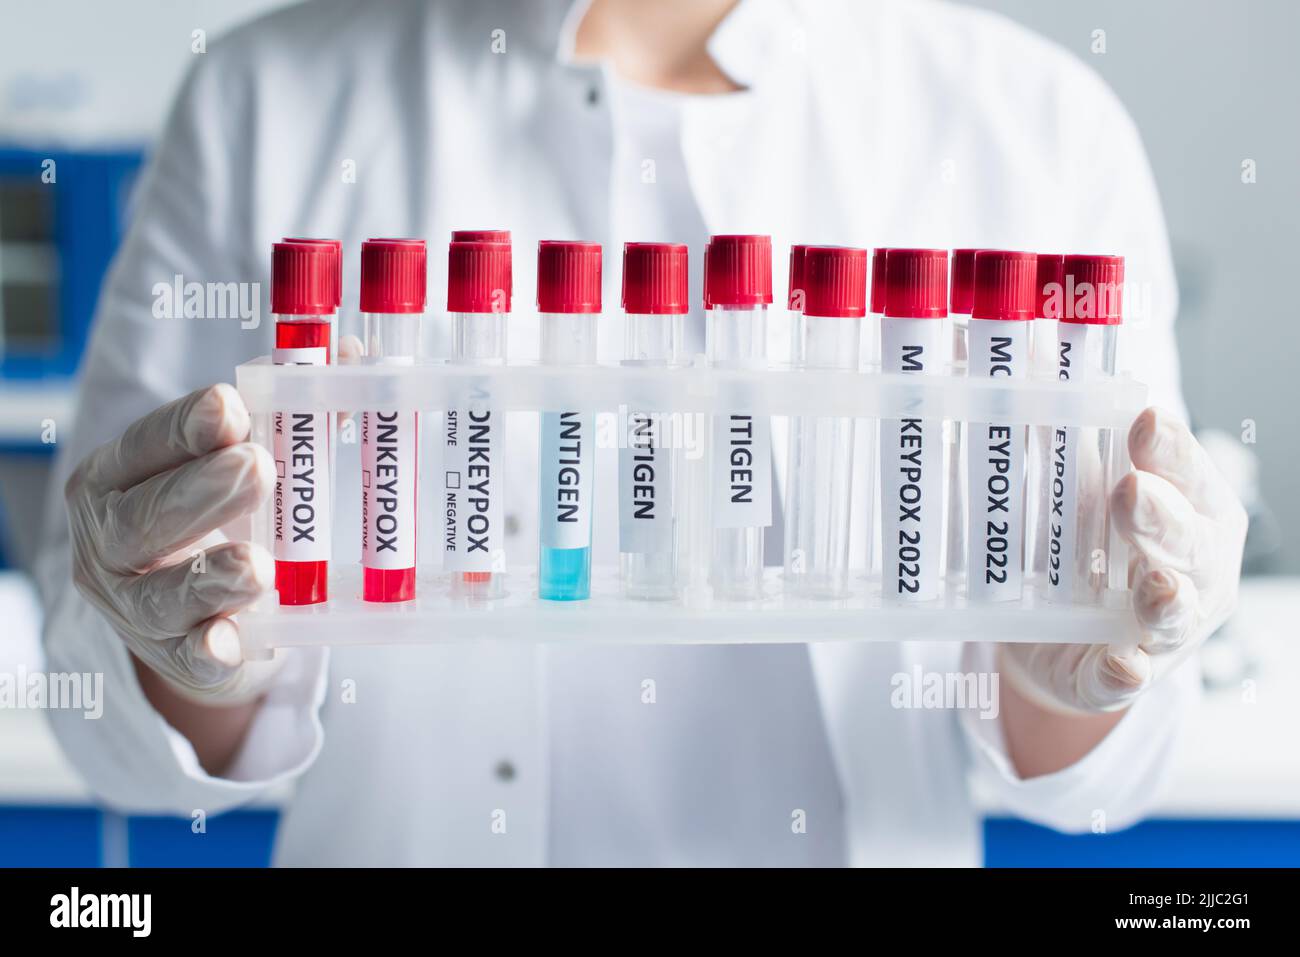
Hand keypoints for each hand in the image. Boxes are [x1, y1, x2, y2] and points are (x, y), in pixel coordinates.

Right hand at [65, 383, 278, 701]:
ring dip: (210, 578)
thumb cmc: (217, 521)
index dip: (183, 429)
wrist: (198, 621)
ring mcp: (137, 608)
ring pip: (163, 594)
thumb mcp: (228, 463)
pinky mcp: (174, 659)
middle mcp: (111, 542)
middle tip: (258, 466)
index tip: (229, 406)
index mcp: (118, 478)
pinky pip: (188, 658)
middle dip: (202, 492)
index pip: (142, 447)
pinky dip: (207, 650)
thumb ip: (279, 409)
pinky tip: (228, 642)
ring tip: (256, 565)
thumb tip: (350, 354)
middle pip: (144, 518)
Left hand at [1002, 406, 1247, 713]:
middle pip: (1188, 542)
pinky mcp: (1115, 676)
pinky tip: (1120, 664)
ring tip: (1153, 586)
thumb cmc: (1080, 541)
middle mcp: (1189, 569)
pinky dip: (1122, 674)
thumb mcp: (1068, 479)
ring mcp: (1161, 631)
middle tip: (1128, 493)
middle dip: (1161, 519)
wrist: (1050, 635)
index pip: (1187, 473)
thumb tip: (1017, 338)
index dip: (1170, 449)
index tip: (1142, 418)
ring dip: (1163, 599)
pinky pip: (1122, 681)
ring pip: (1172, 615)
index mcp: (1187, 508)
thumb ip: (1048, 416)